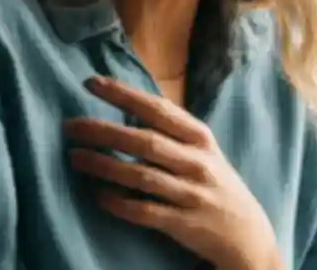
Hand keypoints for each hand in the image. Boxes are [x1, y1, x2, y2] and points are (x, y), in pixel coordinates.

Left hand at [64, 76, 282, 269]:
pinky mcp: (183, 224)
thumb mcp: (203, 151)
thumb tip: (126, 107)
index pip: (158, 109)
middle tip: (70, 126)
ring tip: (75, 157)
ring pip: (141, 176)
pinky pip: (144, 211)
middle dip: (104, 131)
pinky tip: (97, 194)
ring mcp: (191, 194)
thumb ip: (172, 132)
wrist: (246, 233)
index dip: (124, 95)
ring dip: (104, 166)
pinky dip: (118, 203)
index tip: (92, 83)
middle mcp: (198, 162)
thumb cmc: (215, 183)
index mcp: (201, 138)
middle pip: (145, 141)